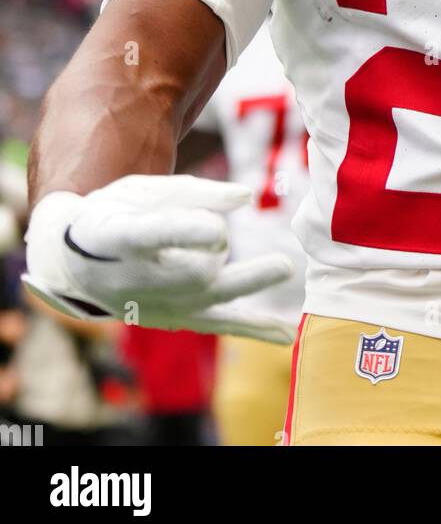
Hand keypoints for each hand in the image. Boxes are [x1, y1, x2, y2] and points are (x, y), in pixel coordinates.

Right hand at [24, 175, 293, 343]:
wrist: (72, 263)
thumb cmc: (113, 213)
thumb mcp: (141, 191)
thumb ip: (194, 193)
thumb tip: (245, 196)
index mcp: (115, 237)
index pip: (155, 236)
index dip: (186, 233)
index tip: (218, 229)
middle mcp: (134, 280)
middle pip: (191, 269)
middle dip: (213, 245)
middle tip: (217, 232)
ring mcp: (155, 306)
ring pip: (211, 298)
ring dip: (250, 281)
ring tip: (284, 266)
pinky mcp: (173, 319)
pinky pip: (218, 324)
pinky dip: (253, 326)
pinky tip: (286, 332)